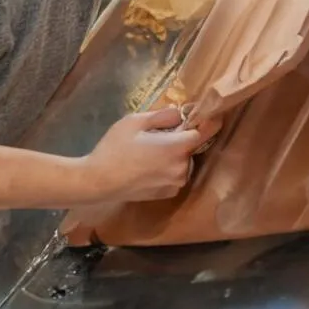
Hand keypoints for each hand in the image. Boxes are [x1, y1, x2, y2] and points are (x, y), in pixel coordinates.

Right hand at [80, 107, 221, 203]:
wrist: (98, 182)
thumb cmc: (115, 148)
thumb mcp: (135, 122)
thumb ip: (163, 116)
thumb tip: (181, 113)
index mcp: (176, 148)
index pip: (205, 132)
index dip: (209, 121)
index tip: (211, 113)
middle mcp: (181, 168)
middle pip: (191, 146)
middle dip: (182, 137)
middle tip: (159, 132)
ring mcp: (175, 184)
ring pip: (183, 161)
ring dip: (175, 153)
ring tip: (149, 149)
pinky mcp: (167, 194)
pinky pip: (175, 174)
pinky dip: (168, 167)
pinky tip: (147, 164)